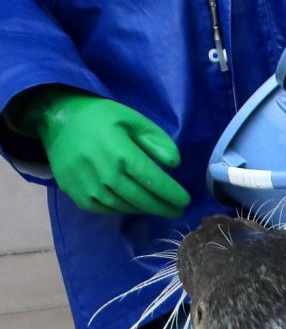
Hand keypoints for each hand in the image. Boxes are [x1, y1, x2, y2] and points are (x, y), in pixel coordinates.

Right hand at [11, 87, 192, 217]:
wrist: (57, 119)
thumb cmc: (101, 118)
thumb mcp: (134, 120)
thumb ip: (157, 141)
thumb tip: (174, 164)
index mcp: (122, 154)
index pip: (154, 182)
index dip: (172, 195)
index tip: (185, 200)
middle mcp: (105, 174)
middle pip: (142, 200)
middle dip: (163, 207)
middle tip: (177, 210)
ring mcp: (88, 187)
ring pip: (125, 207)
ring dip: (145, 210)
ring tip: (158, 207)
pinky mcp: (76, 194)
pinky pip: (106, 209)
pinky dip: (123, 209)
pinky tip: (134, 205)